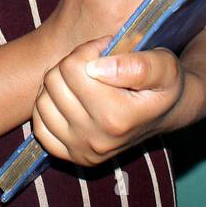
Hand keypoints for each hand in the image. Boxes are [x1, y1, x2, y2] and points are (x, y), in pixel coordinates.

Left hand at [31, 36, 202, 167]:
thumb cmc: (163, 84)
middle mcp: (97, 140)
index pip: (73, 68)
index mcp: (118, 117)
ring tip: (83, 81)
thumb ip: (138, 65)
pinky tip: (69, 99)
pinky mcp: (71, 156)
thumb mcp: (164, 66)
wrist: (166, 113)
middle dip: (72, 64)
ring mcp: (82, 151)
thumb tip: (96, 69)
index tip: (105, 52)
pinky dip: (49, 107)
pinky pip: (40, 125)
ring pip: (43, 99)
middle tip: (93, 65)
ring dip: (59, 84)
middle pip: (54, 81)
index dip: (88, 50)